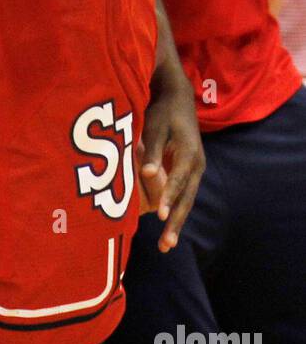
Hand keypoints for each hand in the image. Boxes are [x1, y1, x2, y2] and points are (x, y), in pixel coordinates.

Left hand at [139, 65, 204, 250]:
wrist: (178, 98)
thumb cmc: (163, 111)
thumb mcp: (155, 126)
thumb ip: (152, 151)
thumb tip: (147, 174)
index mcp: (190, 154)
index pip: (178, 181)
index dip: (168, 198)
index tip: (159, 217)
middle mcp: (197, 166)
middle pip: (186, 199)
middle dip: (175, 222)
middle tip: (166, 245)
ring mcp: (196, 170)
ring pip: (187, 201)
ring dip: (176, 222)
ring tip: (166, 245)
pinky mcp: (189, 171)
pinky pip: (184, 195)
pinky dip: (176, 210)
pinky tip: (167, 225)